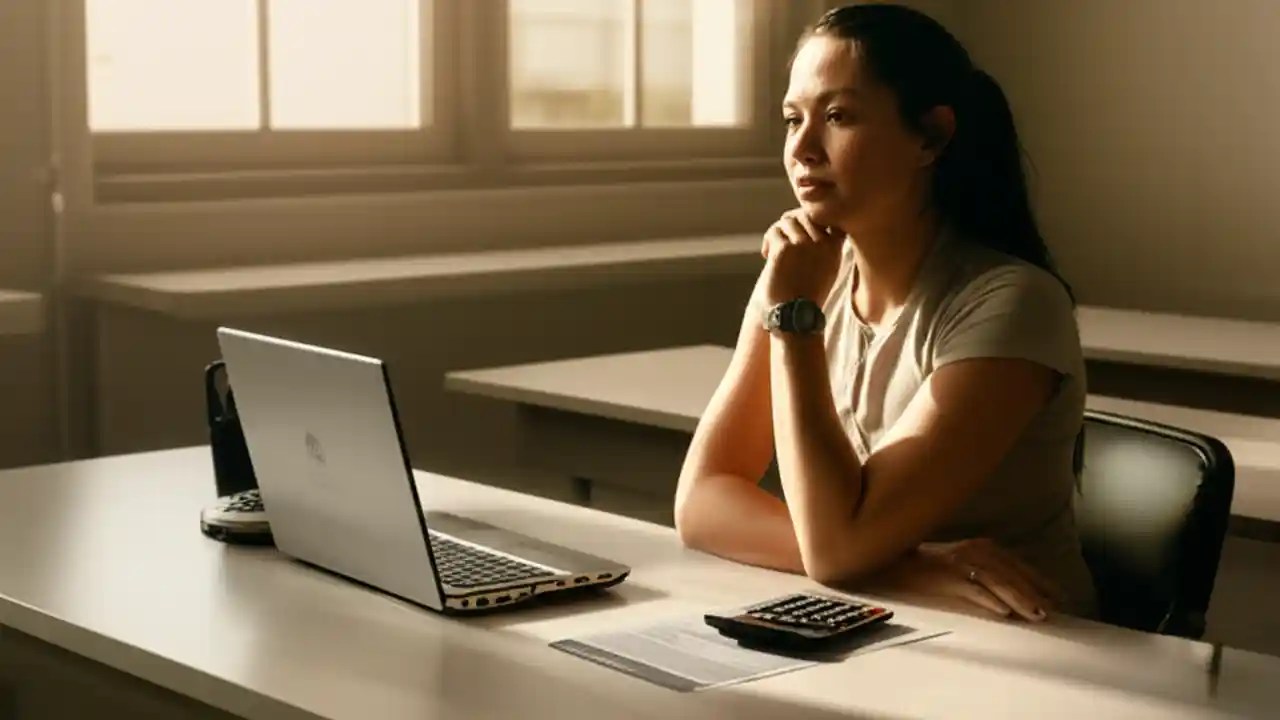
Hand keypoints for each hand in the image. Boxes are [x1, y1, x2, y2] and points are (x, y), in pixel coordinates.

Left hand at [759, 209, 844, 306]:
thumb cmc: (806, 295)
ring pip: (788, 220)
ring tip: (772, 250)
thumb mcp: (825, 268)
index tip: (799, 234)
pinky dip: (768, 241)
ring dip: (777, 232)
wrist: (793, 315)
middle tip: (781, 240)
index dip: (810, 219)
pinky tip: (766, 256)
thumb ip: (822, 245)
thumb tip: (805, 219)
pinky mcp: (785, 249)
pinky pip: (774, 231)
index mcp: (835, 248)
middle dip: (790, 223)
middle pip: (805, 215)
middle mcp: (823, 244)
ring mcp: (805, 245)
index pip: (826, 217)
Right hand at [879, 538, 1062, 621]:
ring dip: (1019, 598)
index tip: (1057, 597)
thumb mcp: (961, 566)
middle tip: (1053, 611)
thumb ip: (984, 575)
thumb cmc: (926, 568)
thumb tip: (1011, 599)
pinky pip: (972, 588)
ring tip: (1036, 615)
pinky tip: (1003, 612)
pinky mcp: (946, 574)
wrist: (890, 561)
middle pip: (1010, 573)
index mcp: (980, 546)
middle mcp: (973, 549)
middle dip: (1034, 592)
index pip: (1016, 565)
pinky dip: (989, 599)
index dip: (1038, 581)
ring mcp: (959, 561)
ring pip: (997, 581)